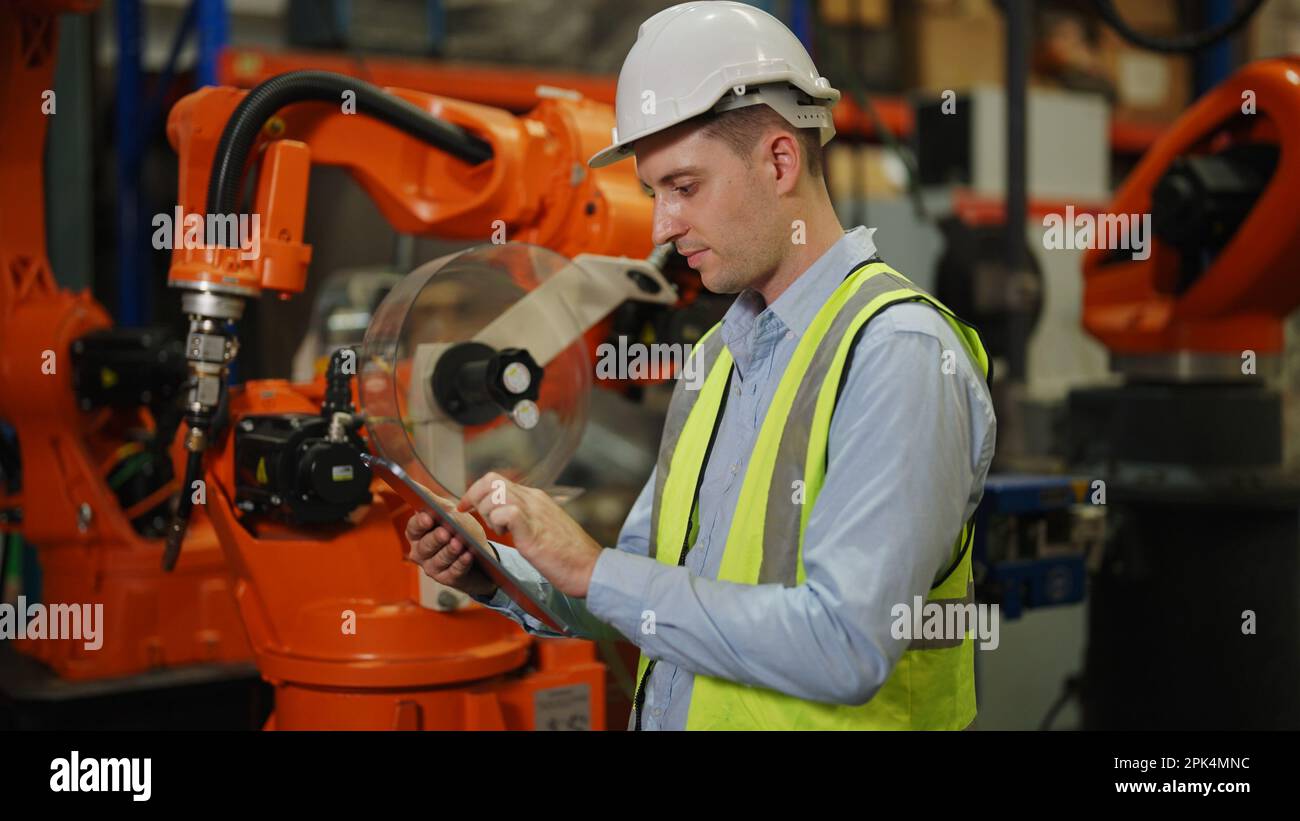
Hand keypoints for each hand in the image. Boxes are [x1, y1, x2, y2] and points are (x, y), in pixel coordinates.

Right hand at [404, 488, 499, 597]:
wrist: (479, 554)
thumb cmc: (460, 531)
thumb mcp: (449, 513)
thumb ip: (432, 500)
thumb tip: (414, 484)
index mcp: (418, 534)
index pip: (413, 528)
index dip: (420, 523)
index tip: (429, 517)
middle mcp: (421, 552)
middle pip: (424, 546)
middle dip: (436, 539)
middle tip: (446, 532)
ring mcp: (432, 567)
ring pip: (438, 560)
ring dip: (449, 551)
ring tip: (460, 543)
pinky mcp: (447, 579)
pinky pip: (453, 572)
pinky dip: (461, 563)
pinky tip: (469, 555)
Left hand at [458, 471, 602, 596]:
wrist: (590, 568)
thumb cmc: (569, 555)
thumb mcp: (544, 528)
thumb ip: (526, 518)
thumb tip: (505, 518)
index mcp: (536, 497)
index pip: (497, 480)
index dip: (475, 492)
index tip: (466, 507)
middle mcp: (534, 499)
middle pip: (491, 480)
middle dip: (474, 498)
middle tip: (477, 519)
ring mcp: (534, 512)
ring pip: (495, 493)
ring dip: (487, 513)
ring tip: (500, 531)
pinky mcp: (533, 530)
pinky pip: (507, 512)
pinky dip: (498, 522)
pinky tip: (505, 535)